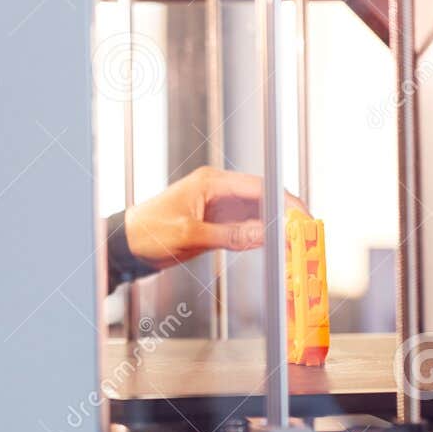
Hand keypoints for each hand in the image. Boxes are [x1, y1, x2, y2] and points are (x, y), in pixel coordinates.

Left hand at [123, 166, 307, 271]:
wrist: (125, 244)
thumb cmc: (148, 233)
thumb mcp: (189, 236)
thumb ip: (229, 235)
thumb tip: (264, 235)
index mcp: (211, 183)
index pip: (259, 187)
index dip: (286, 202)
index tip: (304, 217)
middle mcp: (218, 190)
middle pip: (264, 199)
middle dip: (287, 216)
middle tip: (307, 235)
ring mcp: (218, 206)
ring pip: (258, 214)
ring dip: (277, 229)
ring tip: (296, 245)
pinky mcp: (216, 223)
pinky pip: (246, 227)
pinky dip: (262, 238)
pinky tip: (276, 249)